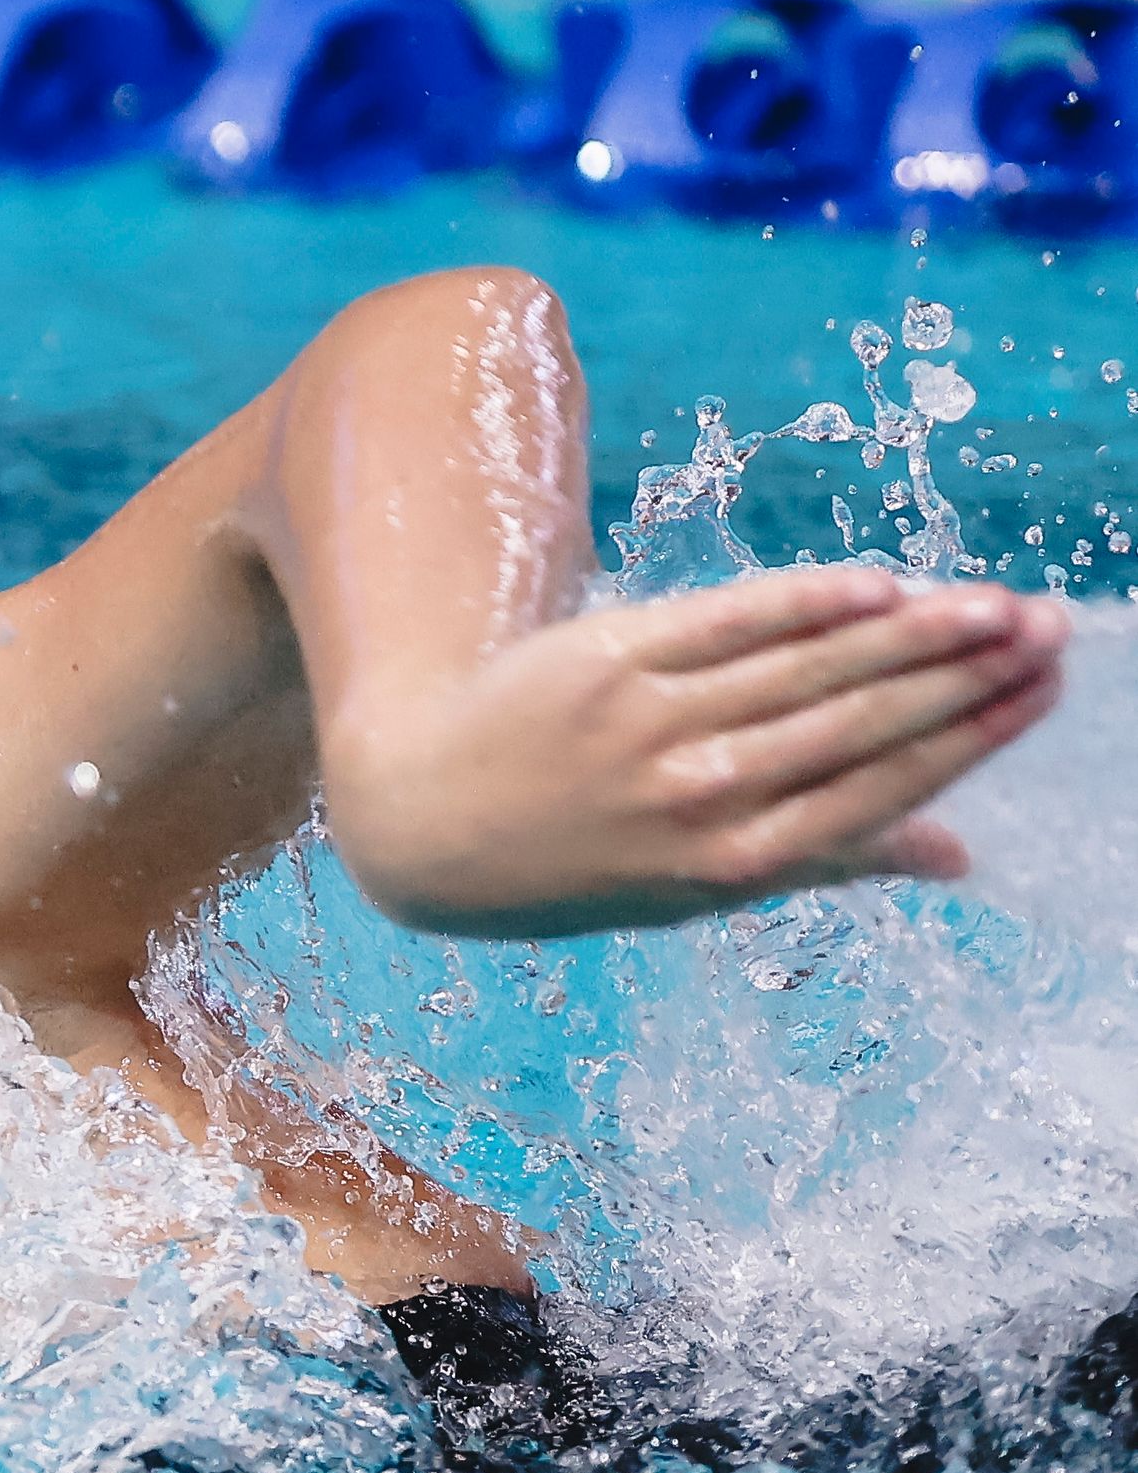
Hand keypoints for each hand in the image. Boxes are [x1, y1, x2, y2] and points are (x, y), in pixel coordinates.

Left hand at [319, 564, 1068, 937]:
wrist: (424, 821)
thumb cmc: (576, 860)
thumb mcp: (696, 889)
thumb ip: (827, 859)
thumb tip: (957, 856)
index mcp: (737, 862)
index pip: (883, 787)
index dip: (971, 735)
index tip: (1042, 690)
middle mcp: (704, 795)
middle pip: (863, 721)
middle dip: (967, 675)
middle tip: (1049, 630)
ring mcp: (656, 723)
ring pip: (811, 668)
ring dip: (914, 631)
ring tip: (994, 604)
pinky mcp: (610, 657)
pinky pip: (727, 622)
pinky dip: (806, 603)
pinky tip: (876, 584)